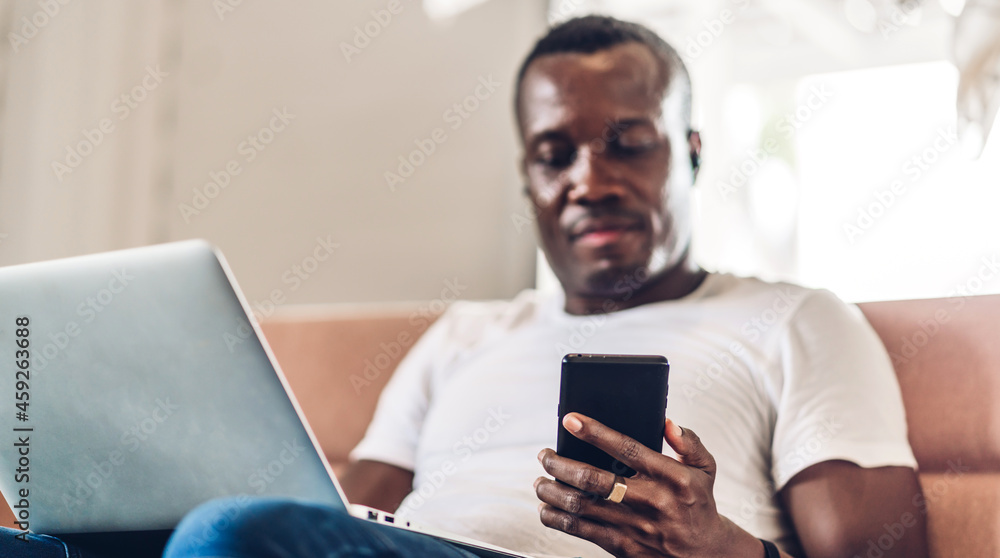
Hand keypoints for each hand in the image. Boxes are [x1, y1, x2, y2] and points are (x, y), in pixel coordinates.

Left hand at [534, 413, 762, 557]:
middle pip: (592, 479)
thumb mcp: (705, 469)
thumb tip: (668, 424)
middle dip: (560, 464)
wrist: (705, 554)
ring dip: (552, 491)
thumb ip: (689, 443)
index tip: (571, 420)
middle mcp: (649, 500)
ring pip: (581, 506)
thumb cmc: (699, 505)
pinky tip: (546, 508)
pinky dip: (557, 518)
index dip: (595, 432)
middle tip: (545, 455)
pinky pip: (581, 531)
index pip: (625, 448)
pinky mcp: (622, 546)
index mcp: (669, 476)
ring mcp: (633, 525)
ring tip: (540, 480)